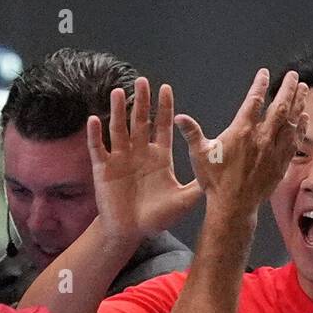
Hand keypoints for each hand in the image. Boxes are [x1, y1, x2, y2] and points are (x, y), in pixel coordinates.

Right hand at [87, 78, 201, 247]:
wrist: (130, 232)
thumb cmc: (155, 217)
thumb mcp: (181, 202)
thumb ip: (197, 188)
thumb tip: (218, 176)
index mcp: (159, 156)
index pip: (162, 126)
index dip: (164, 108)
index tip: (166, 88)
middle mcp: (140, 152)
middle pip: (140, 121)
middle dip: (142, 101)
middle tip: (143, 81)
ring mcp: (120, 158)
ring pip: (119, 129)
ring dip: (118, 111)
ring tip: (119, 92)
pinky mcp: (104, 169)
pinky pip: (99, 148)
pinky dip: (96, 135)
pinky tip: (94, 120)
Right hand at [173, 67, 307, 216]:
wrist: (233, 206)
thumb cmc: (215, 181)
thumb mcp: (199, 155)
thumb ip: (192, 133)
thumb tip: (179, 117)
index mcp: (242, 131)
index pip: (254, 101)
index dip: (259, 84)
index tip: (264, 73)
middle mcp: (261, 138)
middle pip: (279, 107)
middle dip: (287, 88)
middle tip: (292, 74)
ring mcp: (274, 150)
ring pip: (291, 121)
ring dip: (298, 103)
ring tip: (303, 88)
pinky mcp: (281, 163)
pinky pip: (295, 140)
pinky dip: (300, 127)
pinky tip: (304, 117)